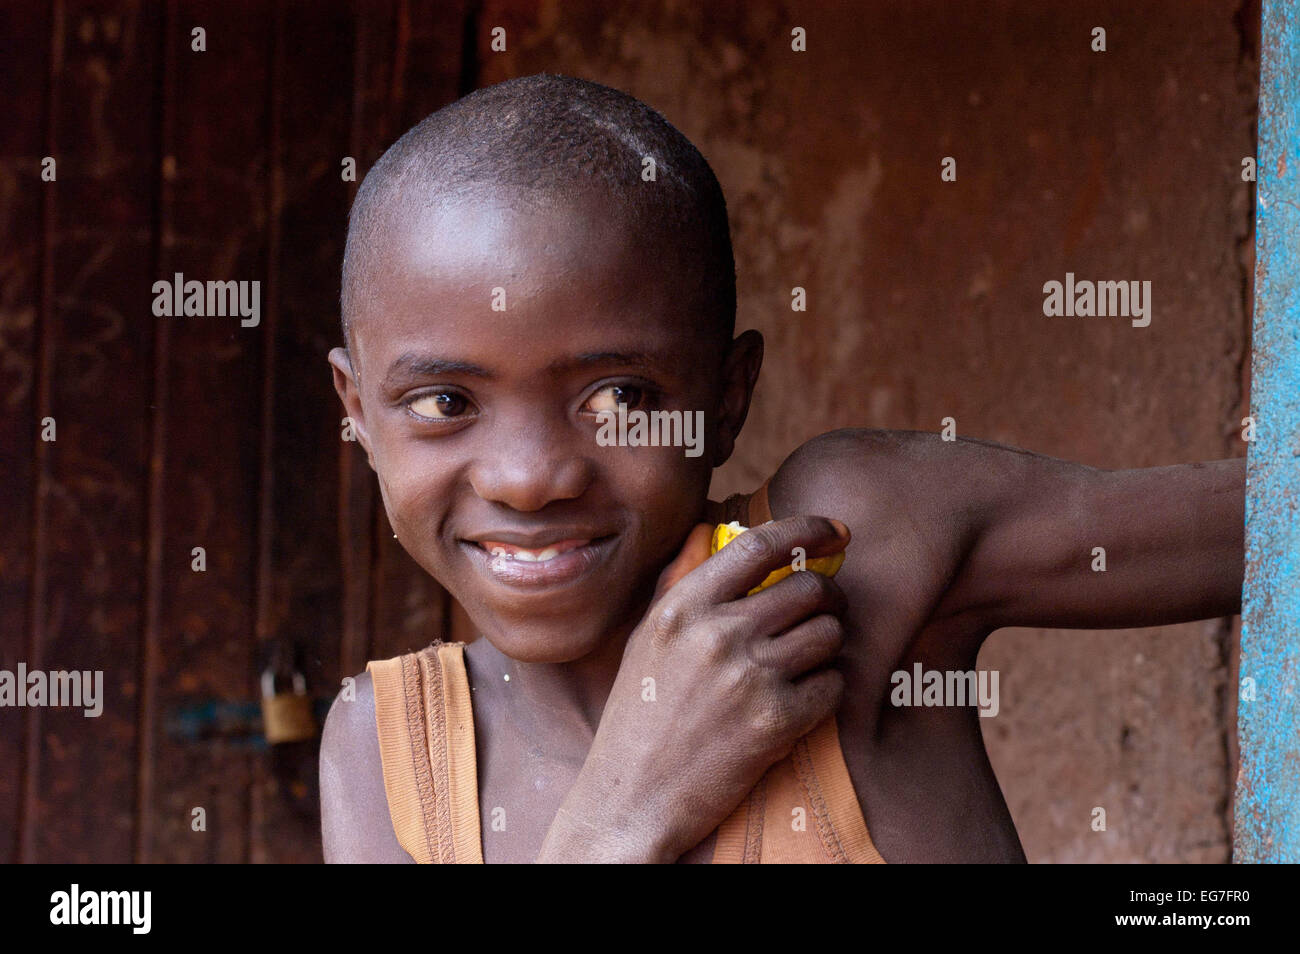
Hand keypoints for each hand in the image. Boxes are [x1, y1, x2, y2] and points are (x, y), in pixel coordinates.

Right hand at [538, 515, 850, 861]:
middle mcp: (716, 634)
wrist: (631, 799)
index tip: (836, 532)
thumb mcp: (645, 639)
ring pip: (828, 634)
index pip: (759, 545)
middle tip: (826, 609)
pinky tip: (802, 700)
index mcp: (682, 608)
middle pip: (808, 588)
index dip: (808, 529)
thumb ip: (678, 581)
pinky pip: (833, 684)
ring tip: (807, 660)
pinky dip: (827, 689)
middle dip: (828, 596)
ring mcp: (748, 678)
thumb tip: (708, 530)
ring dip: (828, 644)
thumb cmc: (637, 716)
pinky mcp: (775, 722)